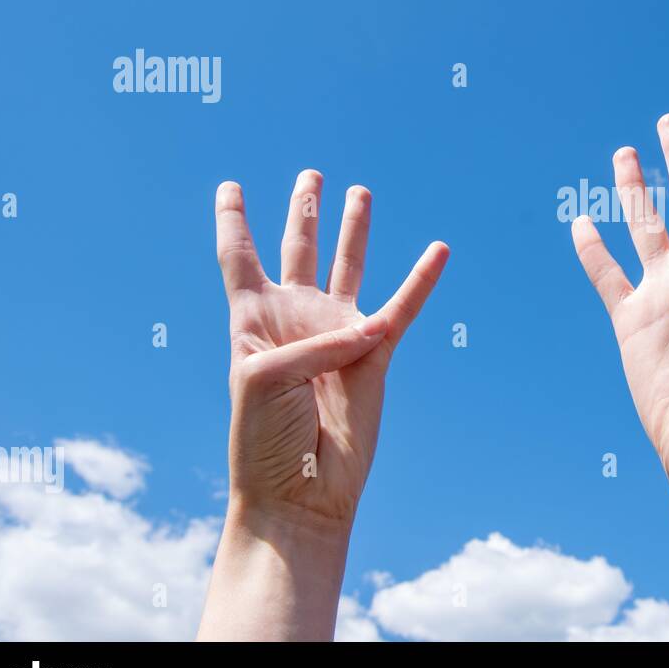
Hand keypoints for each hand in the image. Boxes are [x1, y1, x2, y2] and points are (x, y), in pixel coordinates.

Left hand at [215, 170, 448, 529]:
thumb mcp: (264, 377)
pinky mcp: (376, 356)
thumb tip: (370, 329)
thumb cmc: (264, 438)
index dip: (234, 219)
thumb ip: (315, 340)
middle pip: (299, 249)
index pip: (239, 257)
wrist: (300, 493)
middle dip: (304, 211)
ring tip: (360, 191)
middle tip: (311, 175)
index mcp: (254, 321)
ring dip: (353, 230)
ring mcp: (337, 335)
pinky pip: (402, 308)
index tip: (230, 186)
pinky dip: (421, 280)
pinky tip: (437, 249)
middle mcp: (296, 319)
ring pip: (349, 267)